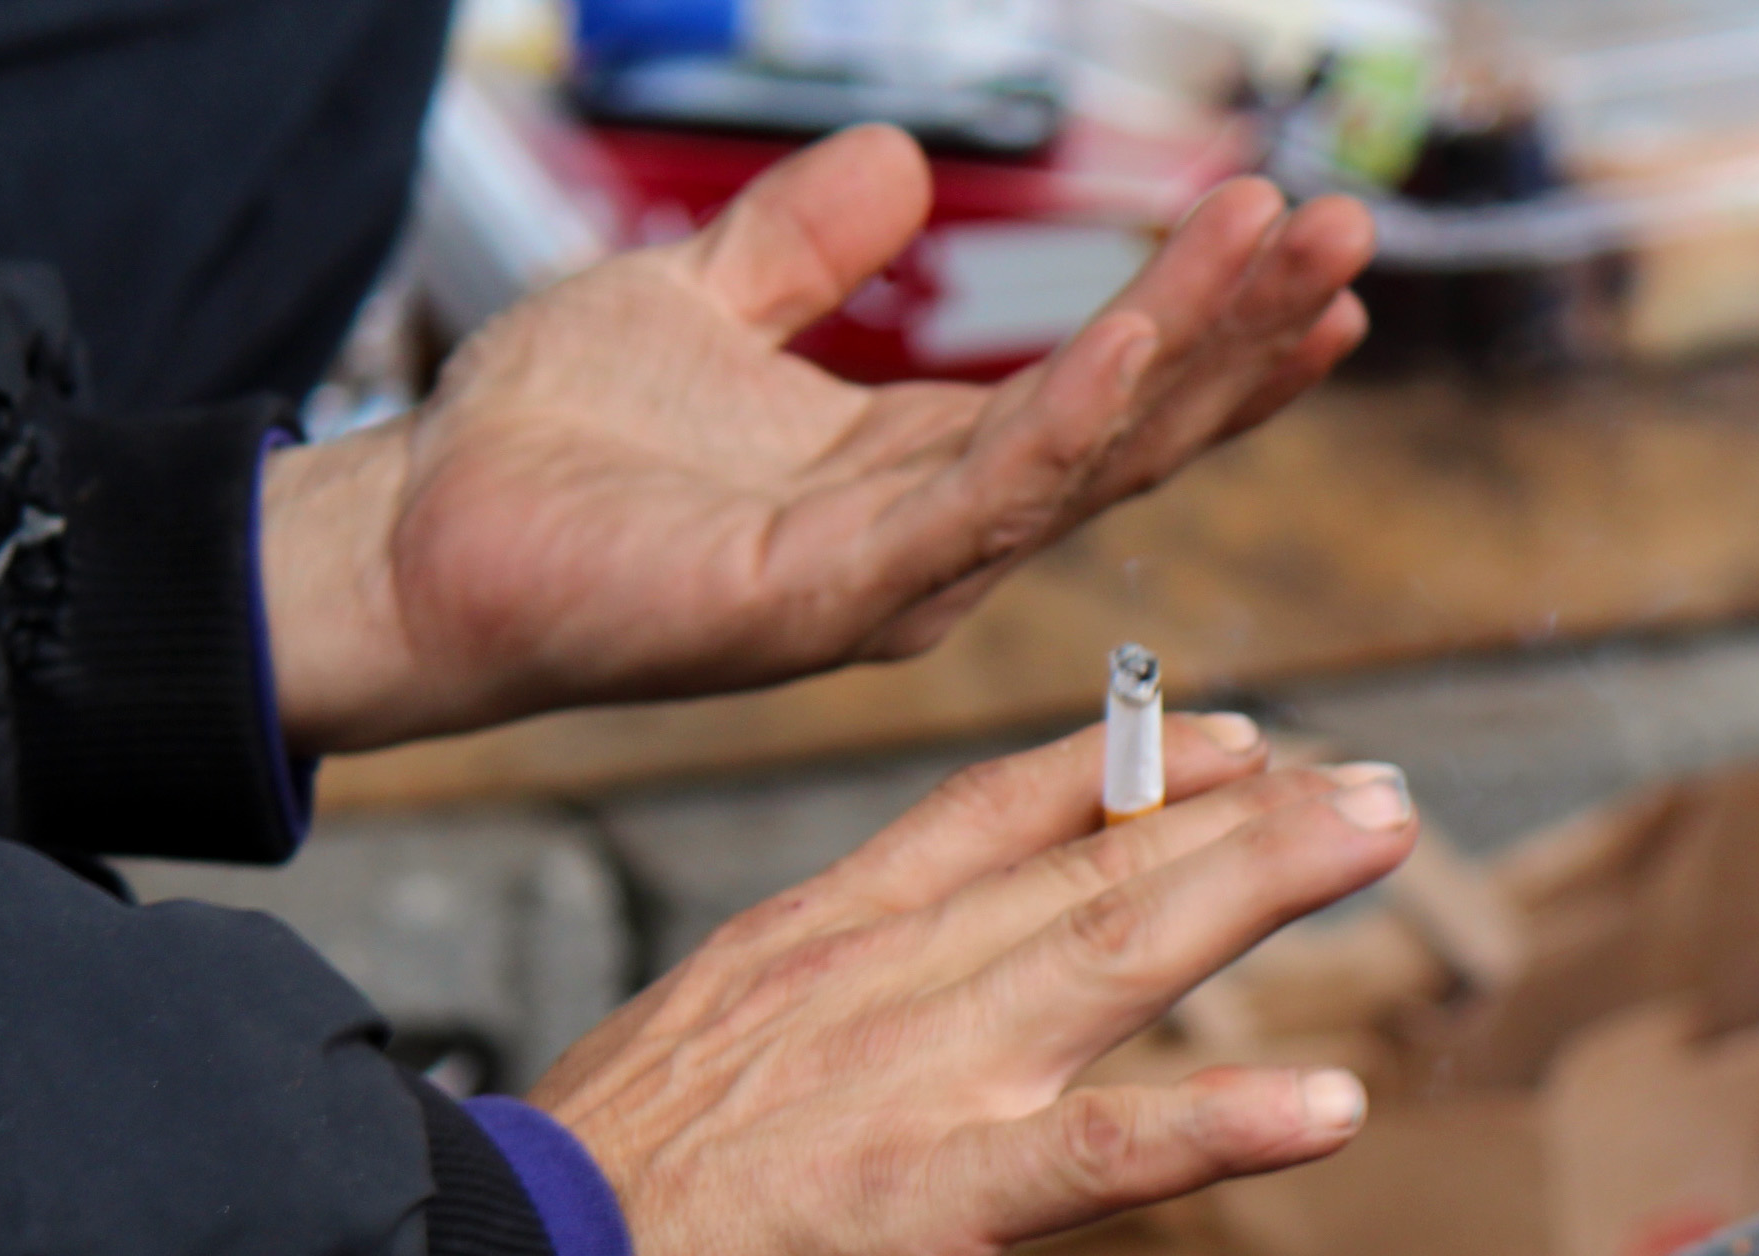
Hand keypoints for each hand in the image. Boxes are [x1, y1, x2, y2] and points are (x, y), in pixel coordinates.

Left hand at [262, 130, 1372, 752]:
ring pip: (1088, 453)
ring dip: (1199, 351)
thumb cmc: (544, 451)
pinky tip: (1142, 337)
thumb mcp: (695, 303)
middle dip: (1246, 329)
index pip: (1102, 396)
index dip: (1206, 324)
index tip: (1297, 245)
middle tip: (1348, 231)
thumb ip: (803, 247)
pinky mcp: (835, 596)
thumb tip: (900, 156)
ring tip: (1293, 252)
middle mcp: (938, 534)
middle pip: (1133, 427)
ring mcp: (898, 574)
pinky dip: (1072, 418)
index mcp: (918, 466)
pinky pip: (981, 498)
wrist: (410, 541)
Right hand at [526, 710, 1414, 1255]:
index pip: (988, 816)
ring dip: (1261, 886)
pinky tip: (1325, 1110)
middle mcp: (876, 980)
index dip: (1120, 770)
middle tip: (1369, 777)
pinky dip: (1220, 1124)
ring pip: (1114, 952)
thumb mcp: (698, 1049)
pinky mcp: (923, 1199)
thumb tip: (878, 1012)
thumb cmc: (582, 1208)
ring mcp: (908, 1080)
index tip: (1225, 736)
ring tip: (1376, 839)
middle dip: (1243, 811)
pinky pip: (1101, 1154)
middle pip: (1089, 864)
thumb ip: (811, 1013)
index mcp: (814, 942)